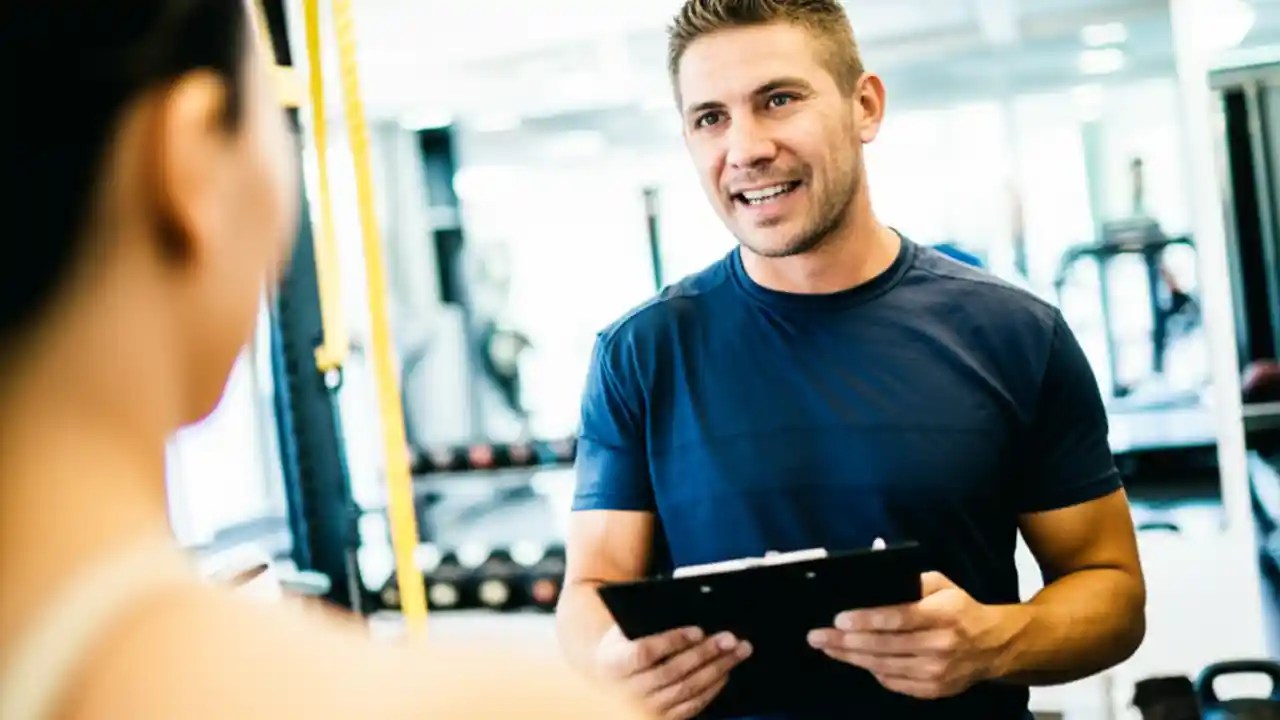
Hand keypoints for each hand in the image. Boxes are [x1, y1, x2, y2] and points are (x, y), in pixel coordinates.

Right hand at [594, 624, 751, 719]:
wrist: (606, 683)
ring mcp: (644, 709)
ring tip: (737, 652)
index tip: (698, 630)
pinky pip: (691, 707)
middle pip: (672, 672)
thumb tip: (687, 605)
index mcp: (615, 662)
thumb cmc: (620, 648)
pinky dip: (711, 689)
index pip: (645, 652)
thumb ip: (646, 621)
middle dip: (706, 653)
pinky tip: (725, 672)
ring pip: (686, 690)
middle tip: (730, 638)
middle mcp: (627, 690)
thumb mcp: (622, 632)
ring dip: (716, 670)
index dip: (672, 641)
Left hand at [806, 572, 1008, 699]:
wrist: (993, 646)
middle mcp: (939, 646)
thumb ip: (912, 581)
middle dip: (846, 641)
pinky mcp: (933, 690)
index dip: (866, 620)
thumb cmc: (959, 609)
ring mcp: (936, 673)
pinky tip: (853, 659)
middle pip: (884, 646)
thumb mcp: (942, 585)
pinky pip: (893, 682)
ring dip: (851, 657)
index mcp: (942, 615)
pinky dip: (871, 671)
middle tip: (817, 636)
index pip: (898, 618)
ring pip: (884, 667)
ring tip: (827, 647)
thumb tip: (873, 581)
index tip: (839, 619)